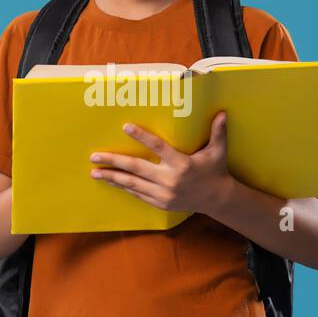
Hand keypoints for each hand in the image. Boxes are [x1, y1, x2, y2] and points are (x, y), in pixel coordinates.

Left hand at [89, 111, 235, 214]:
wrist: (216, 199)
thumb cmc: (215, 170)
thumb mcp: (218, 151)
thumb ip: (218, 132)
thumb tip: (223, 113)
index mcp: (182, 164)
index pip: (158, 147)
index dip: (141, 136)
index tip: (125, 127)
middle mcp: (170, 179)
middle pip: (136, 168)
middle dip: (113, 162)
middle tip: (94, 157)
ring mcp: (164, 194)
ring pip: (132, 184)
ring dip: (112, 177)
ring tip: (95, 172)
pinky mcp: (160, 203)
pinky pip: (138, 194)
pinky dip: (124, 187)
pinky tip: (112, 182)